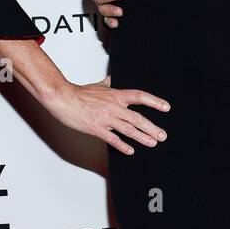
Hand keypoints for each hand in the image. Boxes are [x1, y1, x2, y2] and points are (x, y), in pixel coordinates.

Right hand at [46, 75, 168, 154]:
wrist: (64, 99)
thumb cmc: (80, 93)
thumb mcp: (98, 85)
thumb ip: (109, 83)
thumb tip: (114, 78)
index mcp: (116, 95)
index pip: (139, 96)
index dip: (154, 101)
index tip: (166, 107)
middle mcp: (114, 107)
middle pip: (137, 118)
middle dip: (152, 128)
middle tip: (162, 135)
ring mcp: (106, 119)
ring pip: (128, 129)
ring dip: (142, 137)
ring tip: (152, 143)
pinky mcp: (97, 129)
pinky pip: (112, 138)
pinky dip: (122, 145)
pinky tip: (130, 150)